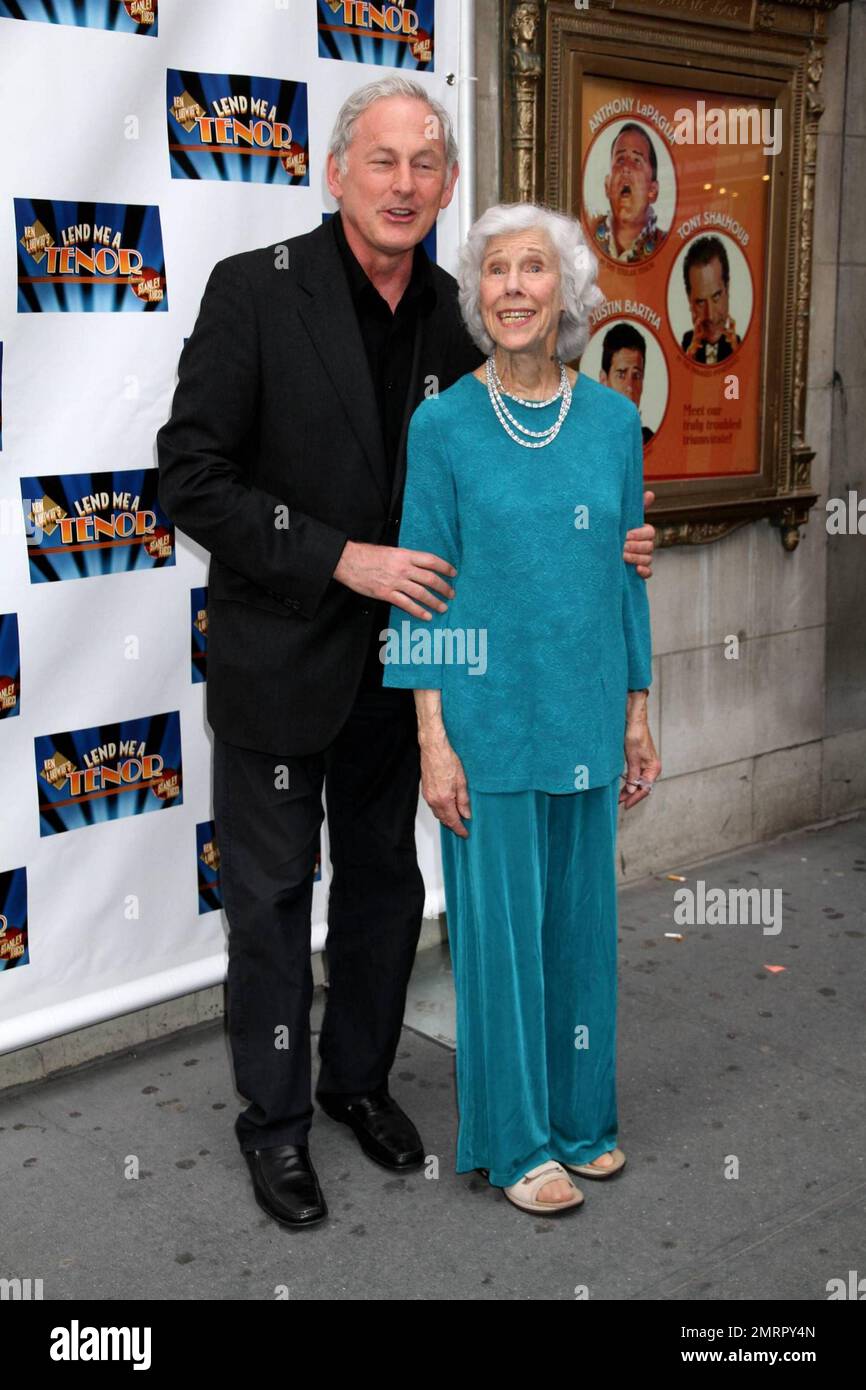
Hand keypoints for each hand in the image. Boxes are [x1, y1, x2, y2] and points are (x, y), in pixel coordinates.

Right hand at [333, 540, 455, 618]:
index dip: (445, 567)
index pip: (431, 561)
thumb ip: (405, 558)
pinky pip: (406, 604)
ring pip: (421, 593)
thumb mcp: (391, 551)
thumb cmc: (368, 555)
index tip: (453, 573)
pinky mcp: (386, 594)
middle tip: (451, 594)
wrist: (348, 561)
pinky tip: (427, 616)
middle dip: (443, 587)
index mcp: (405, 555)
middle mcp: (403, 568)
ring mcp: (395, 582)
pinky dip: (418, 611)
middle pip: (430, 579)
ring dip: (434, 602)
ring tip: (443, 607)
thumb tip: (419, 566)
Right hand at [419, 724, 470, 837]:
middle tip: (462, 828)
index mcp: (444, 799)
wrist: (433, 749)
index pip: (453, 820)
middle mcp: (434, 800)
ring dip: (446, 818)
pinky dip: (441, 810)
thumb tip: (466, 814)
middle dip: (453, 825)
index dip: (459, 829)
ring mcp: (428, 796)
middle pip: (444, 819)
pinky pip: (433, 806)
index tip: (465, 834)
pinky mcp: (425, 791)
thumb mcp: (461, 781)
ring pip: (438, 813)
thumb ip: (463, 800)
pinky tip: (447, 807)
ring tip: (456, 818)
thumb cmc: (447, 760)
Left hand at [619, 693, 660, 808]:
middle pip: (642, 787)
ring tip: (619, 797)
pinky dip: (630, 781)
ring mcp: (646, 765)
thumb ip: (633, 774)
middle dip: (631, 795)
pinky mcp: (640, 761)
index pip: (645, 789)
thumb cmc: (635, 735)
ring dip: (629, 789)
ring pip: (639, 782)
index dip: (635, 798)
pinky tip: (622, 785)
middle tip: (619, 803)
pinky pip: (636, 775)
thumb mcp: (632, 757)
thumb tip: (632, 790)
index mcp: (653, 768)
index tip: (625, 804)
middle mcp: (652, 768)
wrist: (635, 721)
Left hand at [623, 490, 655, 578]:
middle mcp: (646, 546)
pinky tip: (636, 570)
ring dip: (636, 558)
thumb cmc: (615, 530)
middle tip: (622, 547)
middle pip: (649, 546)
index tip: (626, 534)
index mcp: (643, 532)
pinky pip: (648, 573)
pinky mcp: (640, 572)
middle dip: (636, 546)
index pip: (650, 532)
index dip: (639, 534)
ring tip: (622, 557)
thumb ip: (636, 507)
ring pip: (648, 559)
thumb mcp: (623, 518)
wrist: (602, 548)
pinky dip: (644, 572)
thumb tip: (650, 494)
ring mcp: (644, 559)